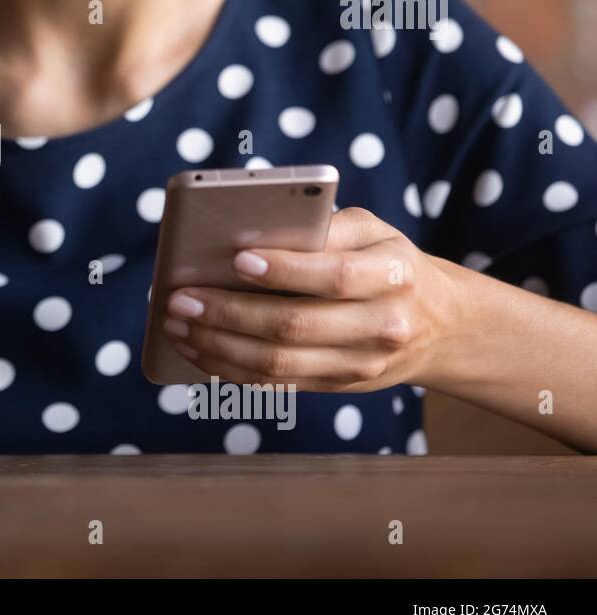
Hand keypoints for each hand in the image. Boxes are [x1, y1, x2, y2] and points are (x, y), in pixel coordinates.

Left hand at [161, 207, 463, 390]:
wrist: (440, 325)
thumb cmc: (385, 261)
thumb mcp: (372, 231)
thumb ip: (324, 227)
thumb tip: (252, 232)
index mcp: (393, 275)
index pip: (333, 276)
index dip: (283, 270)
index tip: (236, 259)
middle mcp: (382, 325)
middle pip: (294, 326)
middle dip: (227, 313)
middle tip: (179, 299)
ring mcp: (361, 364)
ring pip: (277, 363)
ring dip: (217, 346)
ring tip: (175, 325)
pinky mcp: (339, 387)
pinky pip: (275, 382)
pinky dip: (228, 368)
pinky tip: (196, 349)